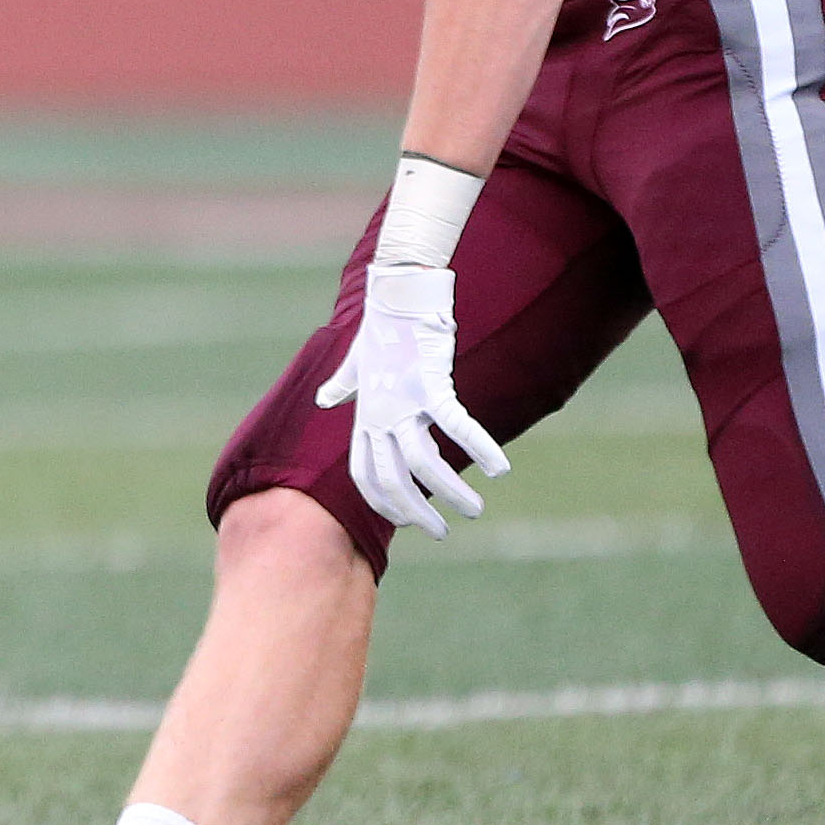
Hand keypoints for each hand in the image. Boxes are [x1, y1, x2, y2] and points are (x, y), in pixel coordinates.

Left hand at [311, 262, 509, 537]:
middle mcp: (379, 416)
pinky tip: (499, 468)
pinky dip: (479, 447)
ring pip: (424, 463)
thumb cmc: (379, 329)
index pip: (364, 474)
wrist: (397, 292)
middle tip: (440, 532)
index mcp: (364, 416)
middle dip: (415, 514)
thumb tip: (324, 398)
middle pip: (393, 480)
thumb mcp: (354, 363)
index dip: (381, 502)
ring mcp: (403, 402)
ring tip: (474, 510)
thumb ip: (342, 385)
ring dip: (451, 491)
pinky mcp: (429, 385)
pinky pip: (455, 425)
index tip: (403, 521)